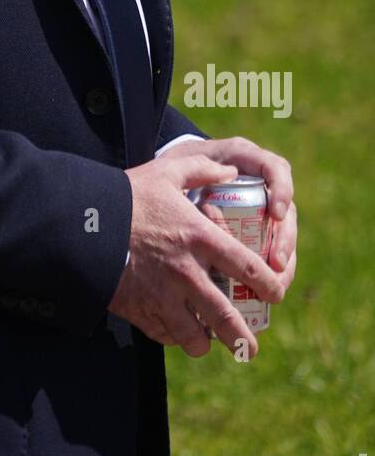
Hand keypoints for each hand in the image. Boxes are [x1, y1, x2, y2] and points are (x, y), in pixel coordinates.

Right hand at [108, 153, 286, 358]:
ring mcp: (162, 295)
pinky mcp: (138, 309)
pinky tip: (176, 332)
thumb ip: (200, 169)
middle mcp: (186, 272)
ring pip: (195, 337)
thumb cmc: (126, 195)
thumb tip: (228, 171)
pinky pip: (164, 335)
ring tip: (210, 344)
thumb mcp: (165, 172)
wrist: (81, 221)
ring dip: (206, 344)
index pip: (247, 268)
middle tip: (250, 348)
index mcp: (199, 238)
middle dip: (243, 338)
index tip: (276, 293)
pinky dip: (173, 337)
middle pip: (226, 317)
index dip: (268, 284)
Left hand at [159, 136, 296, 292]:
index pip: (274, 169)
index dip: (281, 190)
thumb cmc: (175, 166)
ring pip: (284, 236)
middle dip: (285, 240)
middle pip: (285, 211)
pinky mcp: (258, 231)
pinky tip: (263, 296)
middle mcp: (261, 183)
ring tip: (276, 287)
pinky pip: (272, 253)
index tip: (276, 215)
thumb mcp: (179, 163)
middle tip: (276, 265)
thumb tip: (220, 183)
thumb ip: (194, 168)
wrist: (169, 175)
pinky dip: (271, 275)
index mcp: (246, 159)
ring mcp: (262, 207)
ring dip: (285, 264)